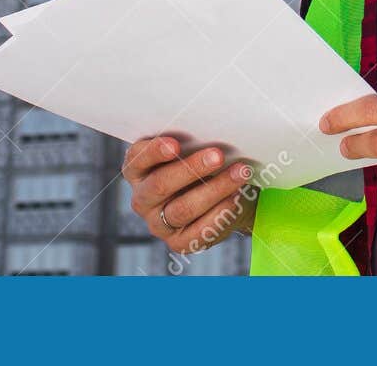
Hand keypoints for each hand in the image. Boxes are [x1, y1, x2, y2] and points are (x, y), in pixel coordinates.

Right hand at [122, 135, 256, 254]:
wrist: (224, 194)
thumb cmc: (203, 164)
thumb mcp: (193, 150)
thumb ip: (193, 142)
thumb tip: (212, 132)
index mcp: (138, 170)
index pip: (137, 158)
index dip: (154, 151)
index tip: (175, 145)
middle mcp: (142, 199)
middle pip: (160, 185)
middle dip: (191, 169)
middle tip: (218, 155)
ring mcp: (157, 224)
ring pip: (183, 208)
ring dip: (215, 189)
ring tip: (239, 173)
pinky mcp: (178, 242)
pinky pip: (198, 231)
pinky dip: (220, 213)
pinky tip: (235, 198)